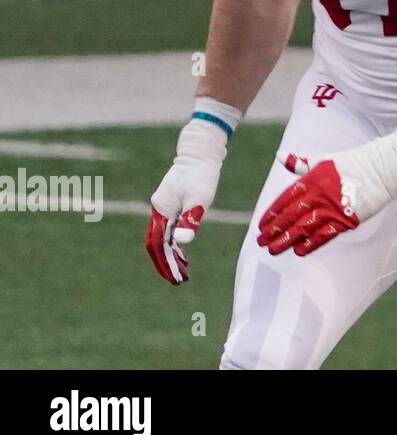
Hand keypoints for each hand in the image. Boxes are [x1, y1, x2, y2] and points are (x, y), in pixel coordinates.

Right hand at [145, 119, 227, 284]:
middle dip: (166, 263)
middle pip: (157, 244)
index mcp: (161, 210)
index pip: (158, 244)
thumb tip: (182, 242)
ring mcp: (164, 208)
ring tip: (184, 272)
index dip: (165, 263)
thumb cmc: (201, 174)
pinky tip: (184, 253)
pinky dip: (175, 244)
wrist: (200, 153)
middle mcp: (159, 210)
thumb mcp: (199, 198)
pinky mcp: (172, 206)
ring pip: (163, 238)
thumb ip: (190, 218)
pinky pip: (169, 230)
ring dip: (171, 255)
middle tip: (179, 281)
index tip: (175, 278)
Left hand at [256, 147, 386, 256]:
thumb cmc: (351, 163)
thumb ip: (301, 164)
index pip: (286, 199)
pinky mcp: (346, 219)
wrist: (381, 168)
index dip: (272, 213)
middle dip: (274, 230)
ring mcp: (332, 208)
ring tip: (273, 250)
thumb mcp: (323, 160)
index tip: (261, 225)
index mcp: (312, 179)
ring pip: (304, 227)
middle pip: (291, 216)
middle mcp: (319, 194)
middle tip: (261, 241)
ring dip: (287, 240)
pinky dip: (311, 243)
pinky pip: (324, 234)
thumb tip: (281, 157)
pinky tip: (299, 251)